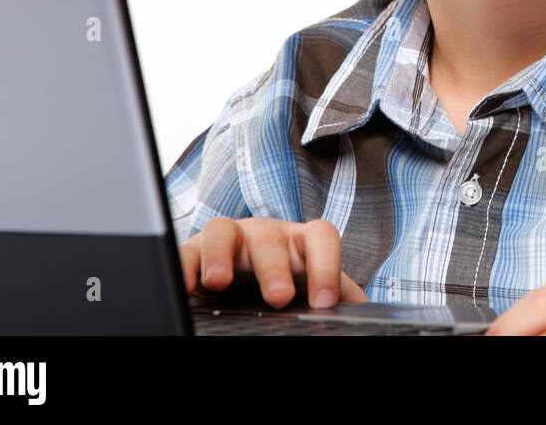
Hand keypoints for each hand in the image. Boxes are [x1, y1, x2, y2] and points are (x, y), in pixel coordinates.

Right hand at [178, 216, 368, 308]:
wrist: (251, 285)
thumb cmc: (291, 285)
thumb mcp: (314, 292)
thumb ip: (341, 300)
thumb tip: (361, 316)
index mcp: (302, 242)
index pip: (321, 237)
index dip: (325, 266)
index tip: (325, 301)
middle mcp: (266, 234)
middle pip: (271, 237)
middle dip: (274, 267)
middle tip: (278, 297)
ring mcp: (230, 239)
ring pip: (223, 230)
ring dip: (220, 255)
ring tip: (218, 282)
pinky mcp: (195, 253)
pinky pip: (186, 250)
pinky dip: (184, 265)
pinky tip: (186, 287)